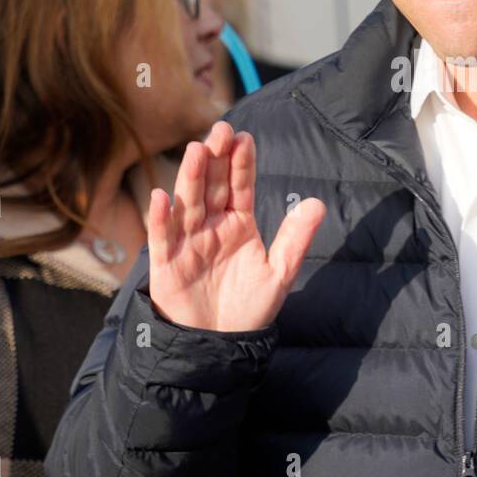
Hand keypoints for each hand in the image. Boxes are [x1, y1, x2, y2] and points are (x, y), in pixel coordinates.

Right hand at [147, 120, 324, 331]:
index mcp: (237, 224)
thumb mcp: (278, 273)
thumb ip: (295, 238)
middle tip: (220, 130)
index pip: (239, 186)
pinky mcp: (167, 264)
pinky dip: (159, 218)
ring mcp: (187, 243)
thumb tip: (316, 203)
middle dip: (215, 158)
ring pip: (187, 203)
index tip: (245, 138)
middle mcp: (211, 227)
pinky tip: (161, 197)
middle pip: (211, 185)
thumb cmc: (248, 310)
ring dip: (189, 177)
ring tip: (196, 150)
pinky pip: (161, 238)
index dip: (241, 163)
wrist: (220, 346)